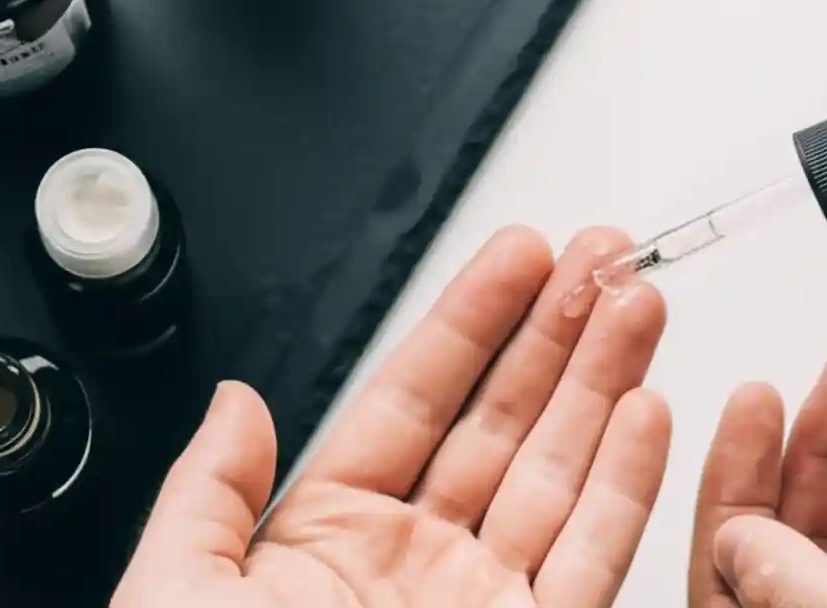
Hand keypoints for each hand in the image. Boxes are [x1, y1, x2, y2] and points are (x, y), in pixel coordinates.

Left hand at [111, 226, 672, 607]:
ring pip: (560, 471)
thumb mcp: (178, 594)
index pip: (417, 397)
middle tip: (607, 257)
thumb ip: (209, 493)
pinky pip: (592, 558)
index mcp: (330, 535)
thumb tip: (236, 399)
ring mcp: (485, 602)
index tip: (520, 254)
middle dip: (559, 332)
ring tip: (639, 306)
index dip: (473, 320)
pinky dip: (627, 486)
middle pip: (505, 419)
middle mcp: (419, 558)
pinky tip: (648, 413)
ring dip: (605, 386)